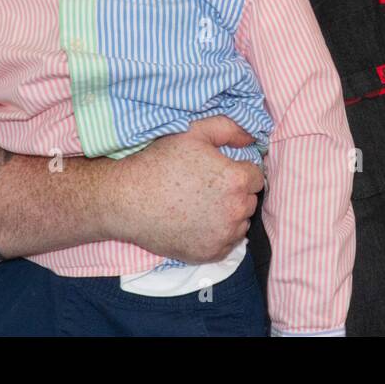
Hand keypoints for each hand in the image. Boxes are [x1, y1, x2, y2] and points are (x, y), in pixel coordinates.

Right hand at [99, 115, 262, 262]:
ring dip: (229, 215)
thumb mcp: (194, 132)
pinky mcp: (209, 254)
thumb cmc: (160, 162)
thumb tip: (251, 138)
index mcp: (236, 180)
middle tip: (208, 187)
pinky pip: (226, 244)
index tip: (220, 171)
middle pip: (249, 200)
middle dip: (235, 193)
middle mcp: (236, 211)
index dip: (239, 171)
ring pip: (240, 223)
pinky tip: (198, 223)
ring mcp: (223, 236)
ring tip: (202, 205)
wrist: (128, 199)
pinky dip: (218, 235)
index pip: (256, 176)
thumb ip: (229, 128)